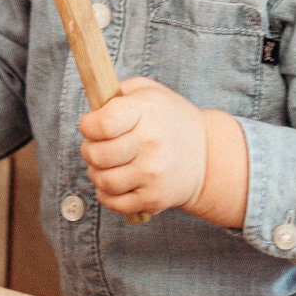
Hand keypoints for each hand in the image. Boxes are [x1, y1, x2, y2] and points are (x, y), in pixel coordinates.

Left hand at [77, 81, 248, 228]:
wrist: (207, 156)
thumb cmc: (168, 120)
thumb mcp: (149, 92)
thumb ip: (117, 93)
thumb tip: (91, 110)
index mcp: (147, 111)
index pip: (102, 124)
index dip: (88, 126)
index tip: (92, 125)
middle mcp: (151, 143)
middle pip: (97, 155)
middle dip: (89, 151)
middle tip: (98, 147)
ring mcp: (153, 174)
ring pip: (103, 181)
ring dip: (97, 174)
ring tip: (107, 165)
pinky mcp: (154, 199)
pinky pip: (114, 203)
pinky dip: (107, 195)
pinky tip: (117, 183)